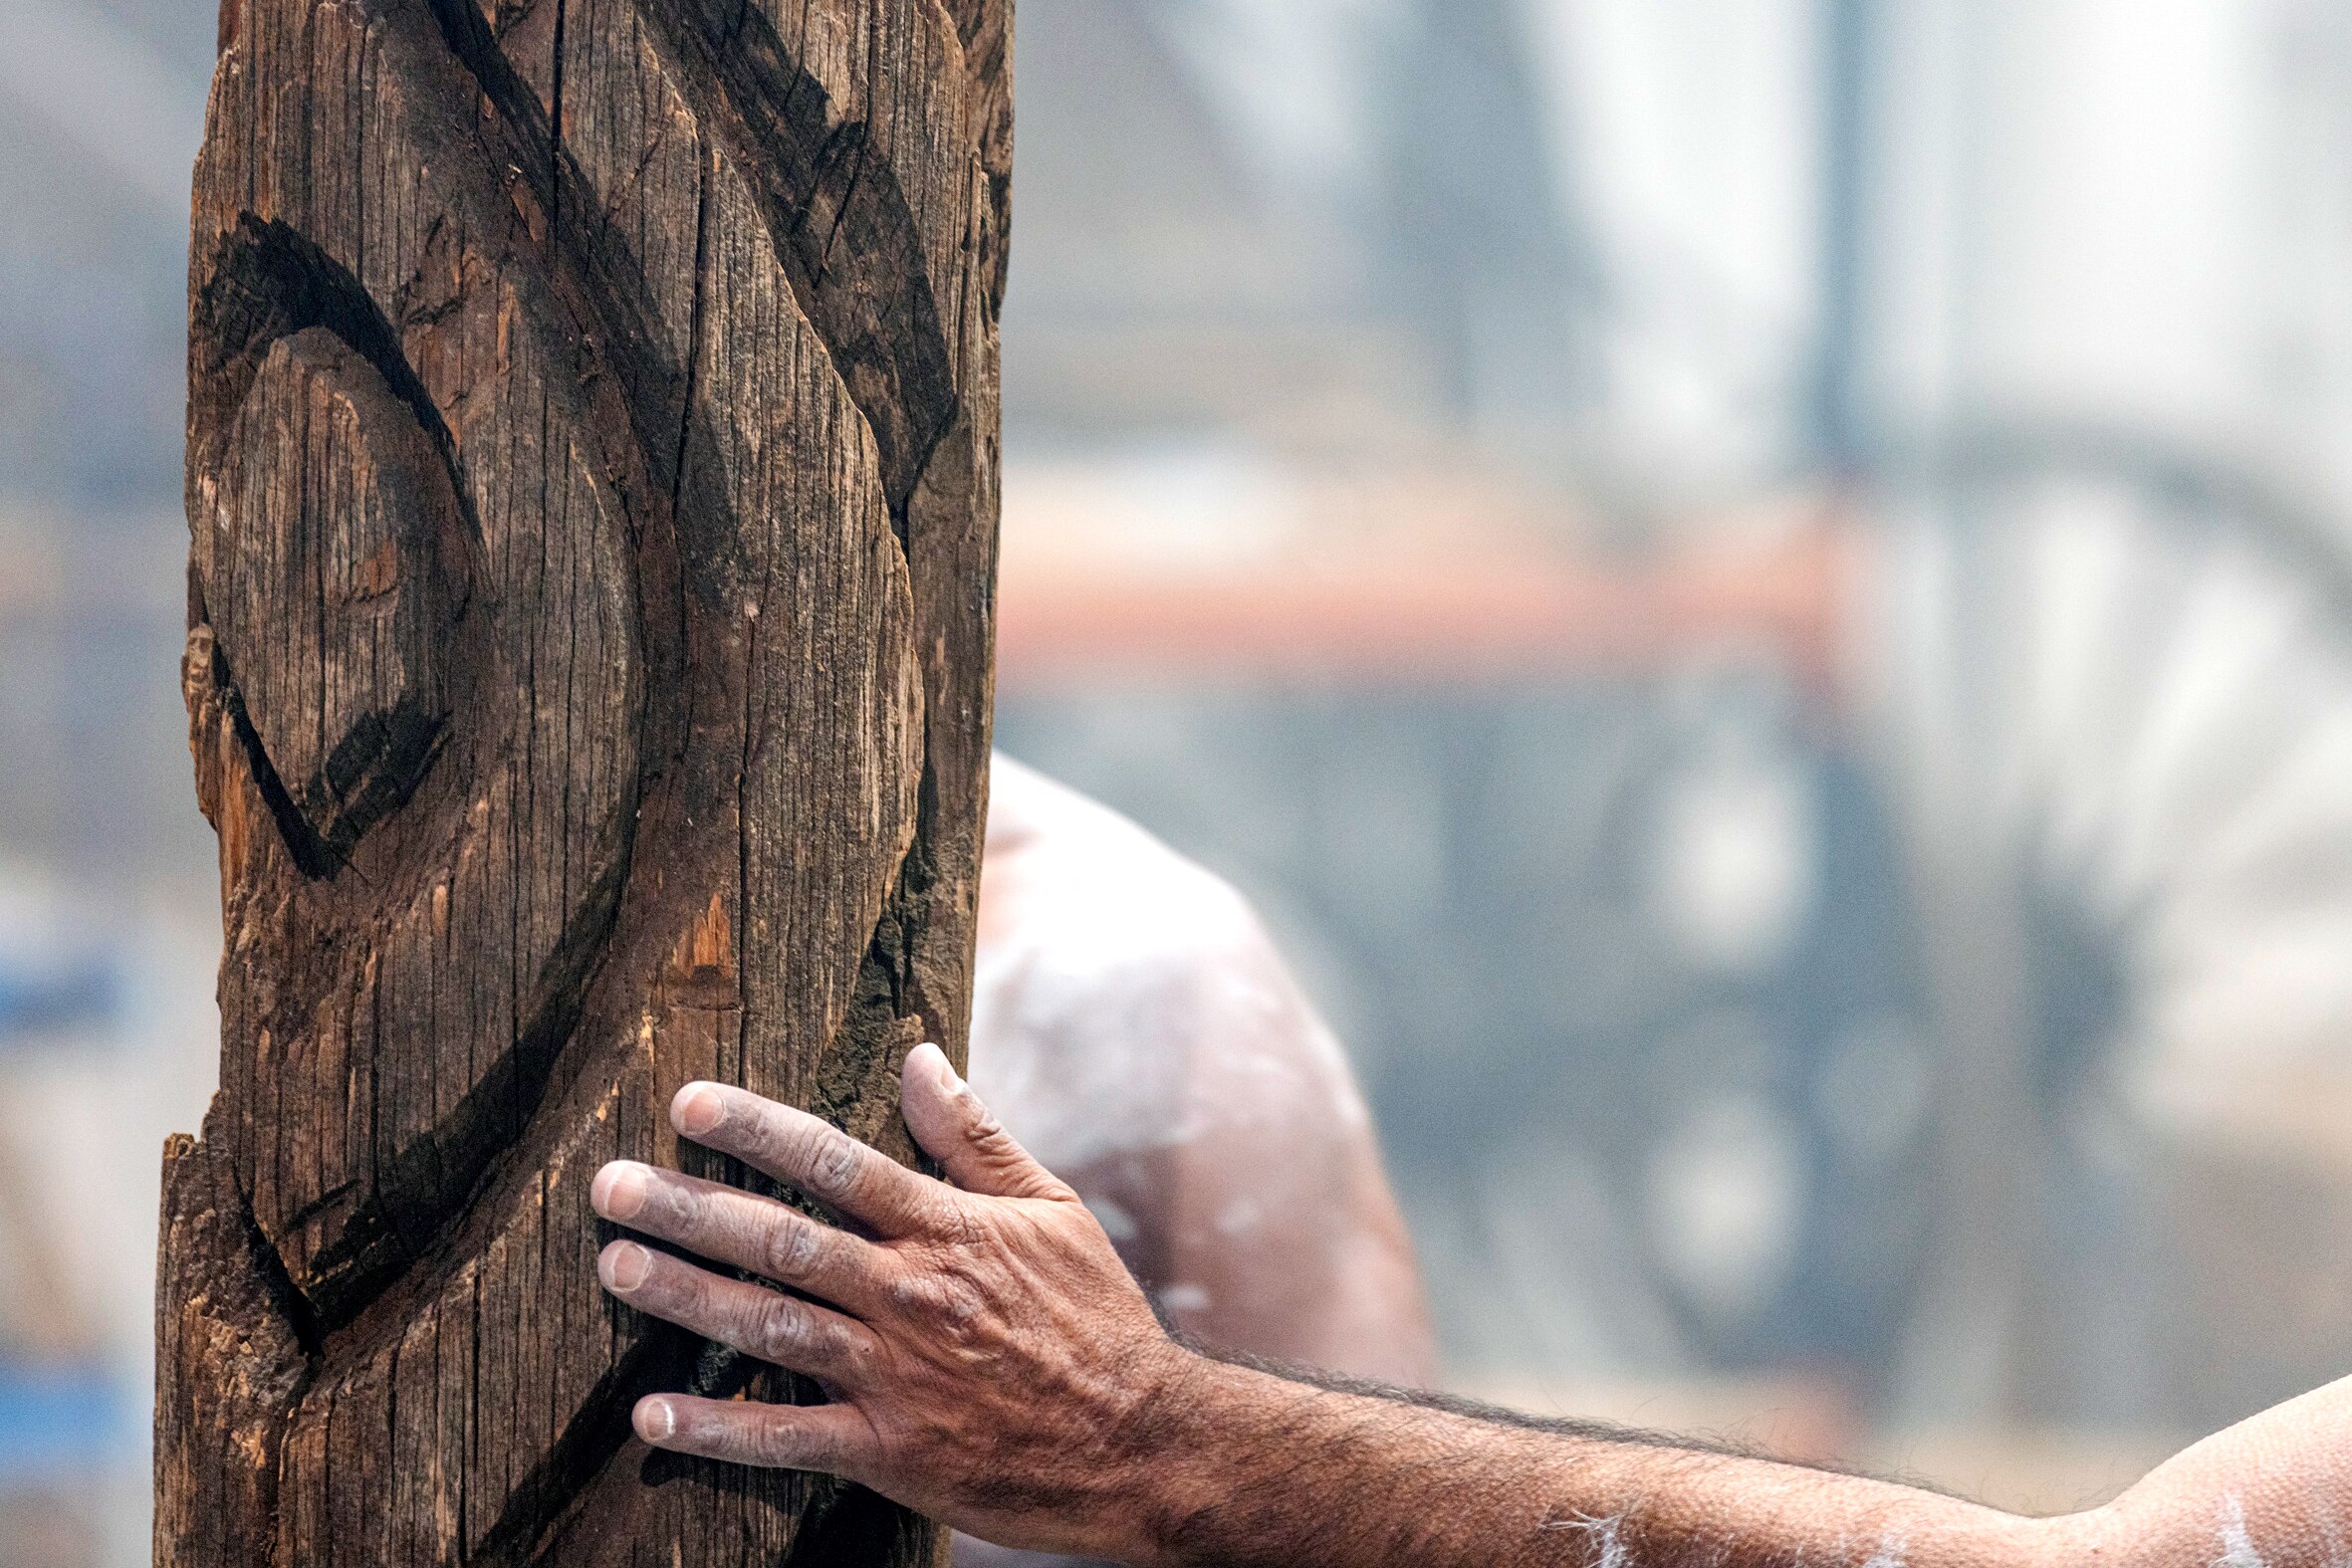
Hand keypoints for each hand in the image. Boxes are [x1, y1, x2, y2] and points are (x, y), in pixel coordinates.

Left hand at [589, 1044, 1199, 1560]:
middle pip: (783, 1239)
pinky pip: (789, 1438)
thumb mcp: (1053, 1210)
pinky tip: (653, 1417)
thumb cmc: (1097, 1319)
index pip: (837, 1163)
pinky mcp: (891, 1452)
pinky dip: (717, 1430)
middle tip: (611, 1186)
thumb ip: (976, 1138)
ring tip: (616, 1267)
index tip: (689, 1105)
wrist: (1144, 1443)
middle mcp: (911, 1295)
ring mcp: (896, 1376)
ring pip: (773, 1325)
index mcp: (947, 1230)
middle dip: (690, 1208)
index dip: (759, 1131)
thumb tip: (921, 1058)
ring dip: (688, 1296)